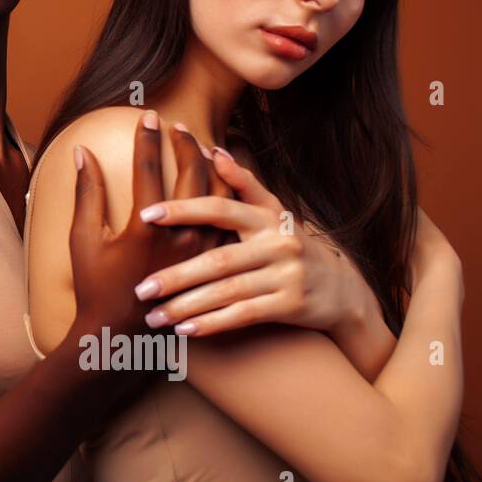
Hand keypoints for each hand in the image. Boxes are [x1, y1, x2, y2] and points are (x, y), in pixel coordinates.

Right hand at [69, 113, 227, 339]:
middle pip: (192, 174)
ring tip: (202, 146)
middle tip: (177, 125)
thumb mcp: (82, 240)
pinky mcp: (212, 261)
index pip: (148, 168)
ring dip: (210, 166)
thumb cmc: (96, 288)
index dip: (147, 138)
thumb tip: (83, 154)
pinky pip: (228, 220)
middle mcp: (179, 235)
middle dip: (184, 143)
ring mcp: (201, 249)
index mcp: (144, 227)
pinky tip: (220, 182)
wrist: (122, 335)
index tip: (148, 115)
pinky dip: (225, 195)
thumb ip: (86, 193)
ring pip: (219, 194)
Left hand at [133, 145, 374, 336]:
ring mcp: (287, 275)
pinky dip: (213, 324)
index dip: (183, 210)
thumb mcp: (273, 212)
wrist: (341, 289)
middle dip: (176, 275)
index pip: (219, 209)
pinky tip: (184, 331)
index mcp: (266, 217)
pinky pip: (244, 315)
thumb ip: (242, 185)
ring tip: (153, 317)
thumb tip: (212, 150)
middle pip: (218, 260)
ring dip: (187, 306)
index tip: (145, 215)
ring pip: (228, 291)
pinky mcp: (292, 305)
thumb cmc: (289, 245)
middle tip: (140, 288)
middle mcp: (278, 244)